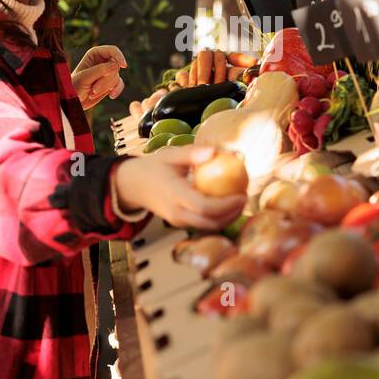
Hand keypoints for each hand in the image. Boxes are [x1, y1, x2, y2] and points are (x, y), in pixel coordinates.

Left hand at [73, 45, 126, 109]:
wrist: (73, 101)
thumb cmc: (74, 86)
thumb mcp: (85, 77)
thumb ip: (100, 70)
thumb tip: (116, 65)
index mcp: (94, 54)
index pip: (112, 50)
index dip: (119, 56)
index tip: (124, 66)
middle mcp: (102, 61)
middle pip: (115, 67)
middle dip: (105, 80)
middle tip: (93, 89)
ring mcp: (107, 73)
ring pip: (116, 77)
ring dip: (106, 87)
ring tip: (92, 93)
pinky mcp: (110, 83)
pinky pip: (120, 84)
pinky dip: (117, 90)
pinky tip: (111, 96)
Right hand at [113, 145, 246, 231]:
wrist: (132, 185)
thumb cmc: (153, 166)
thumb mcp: (169, 154)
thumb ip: (191, 153)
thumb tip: (215, 151)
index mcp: (174, 194)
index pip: (203, 206)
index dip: (226, 205)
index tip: (242, 194)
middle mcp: (176, 212)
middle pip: (209, 223)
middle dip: (232, 215)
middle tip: (245, 198)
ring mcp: (177, 221)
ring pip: (207, 227)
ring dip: (227, 218)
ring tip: (239, 202)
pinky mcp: (179, 223)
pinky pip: (202, 225)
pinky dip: (217, 218)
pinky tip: (227, 205)